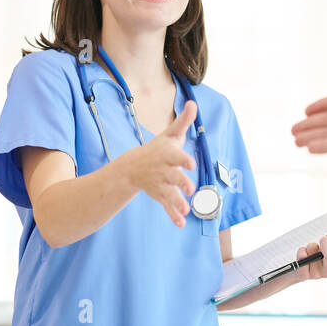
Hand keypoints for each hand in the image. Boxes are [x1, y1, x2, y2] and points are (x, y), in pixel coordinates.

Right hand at [125, 100, 196, 228]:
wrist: (132, 167)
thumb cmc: (157, 149)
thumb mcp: (170, 134)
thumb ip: (183, 121)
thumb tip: (194, 102)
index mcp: (167, 154)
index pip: (176, 156)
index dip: (183, 160)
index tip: (191, 164)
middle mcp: (163, 170)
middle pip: (173, 176)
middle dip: (181, 183)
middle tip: (190, 189)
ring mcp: (160, 184)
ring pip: (169, 194)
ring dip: (177, 202)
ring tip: (186, 210)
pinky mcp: (160, 195)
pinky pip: (166, 206)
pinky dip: (173, 215)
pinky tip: (181, 223)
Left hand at [295, 231, 326, 280]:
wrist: (300, 268)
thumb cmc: (321, 255)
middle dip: (326, 243)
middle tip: (323, 238)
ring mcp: (316, 275)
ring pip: (314, 253)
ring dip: (311, 246)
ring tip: (311, 249)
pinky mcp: (303, 275)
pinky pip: (301, 259)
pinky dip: (301, 252)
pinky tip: (303, 253)